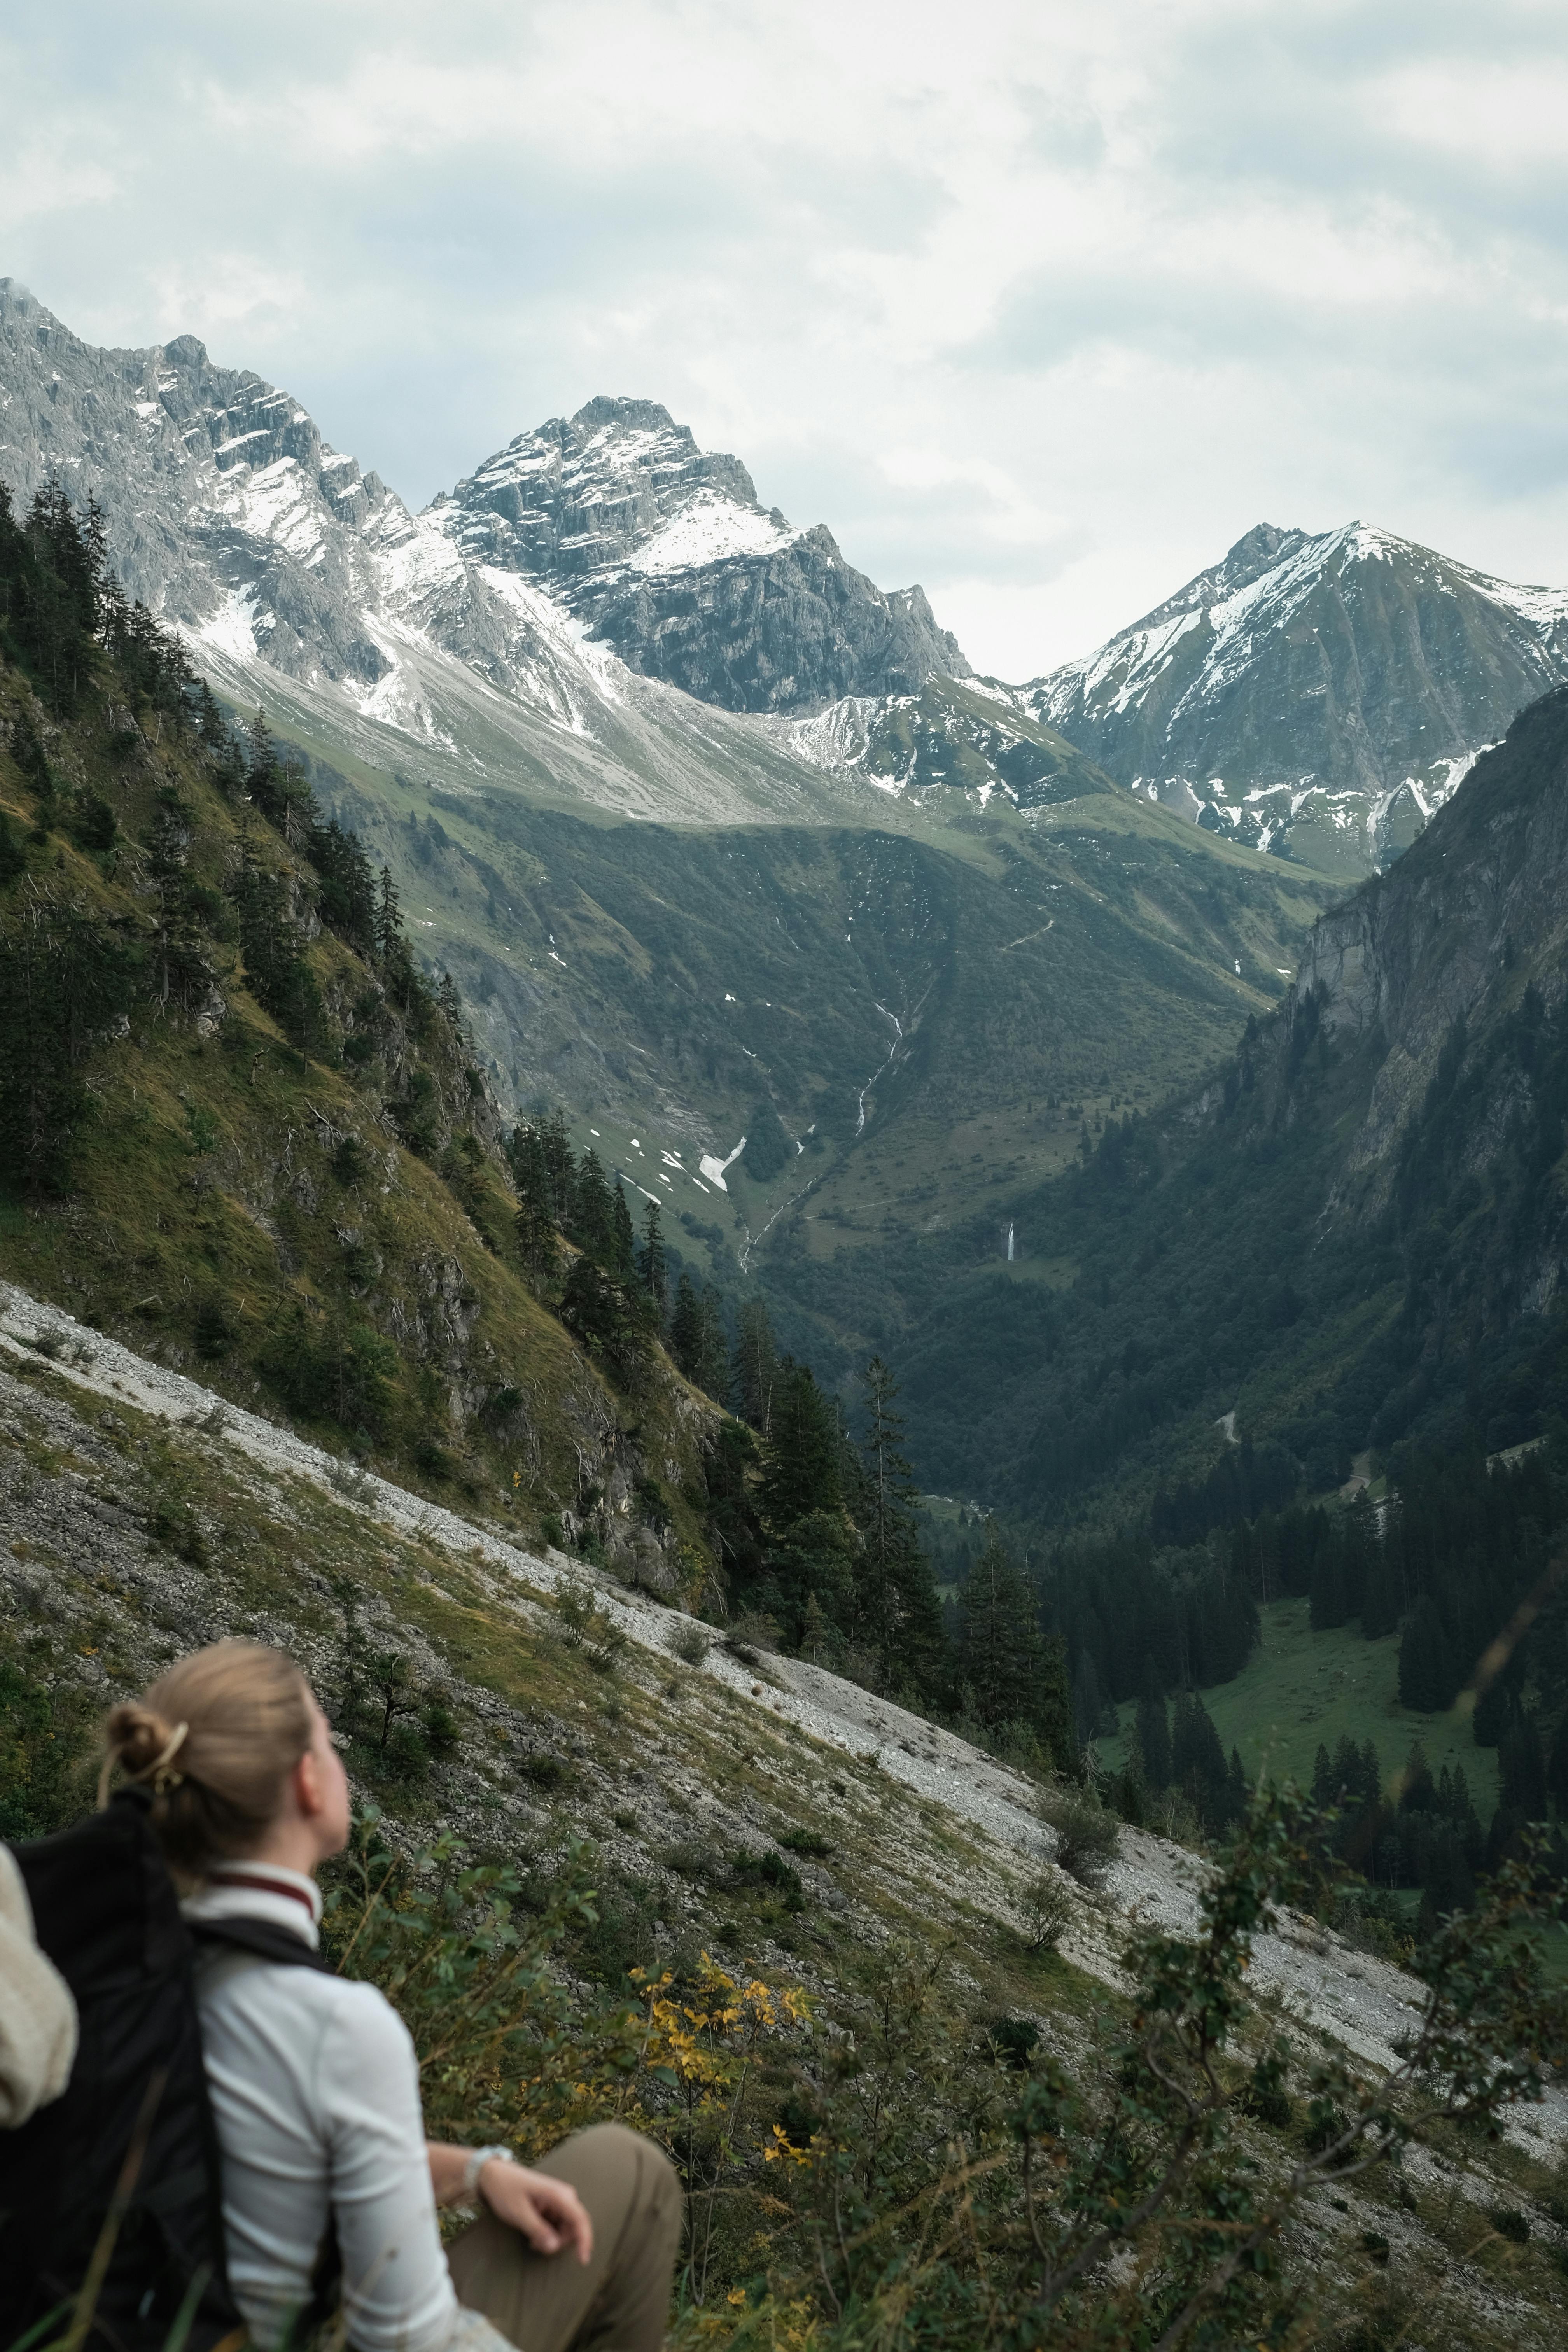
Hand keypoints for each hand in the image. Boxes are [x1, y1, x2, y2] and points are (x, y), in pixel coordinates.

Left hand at [479, 2159, 593, 2265]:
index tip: (583, 2261)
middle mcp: (564, 2196)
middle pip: (573, 2227)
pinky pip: (558, 2226)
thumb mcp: (518, 2212)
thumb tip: (555, 2247)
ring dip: (552, 2239)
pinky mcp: (553, 2206)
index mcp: (558, 2194)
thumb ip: (537, 2229)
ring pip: (566, 2229)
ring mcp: (559, 2200)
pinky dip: (548, 2234)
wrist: (495, 2176)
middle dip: (558, 2241)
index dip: (585, 2240)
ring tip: (531, 2240)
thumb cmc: (506, 2191)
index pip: (580, 2219)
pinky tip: (533, 2235)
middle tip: (534, 2245)